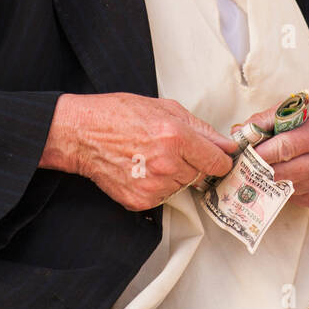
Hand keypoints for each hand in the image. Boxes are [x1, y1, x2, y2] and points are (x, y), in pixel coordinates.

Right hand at [39, 92, 237, 211]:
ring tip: (151, 157)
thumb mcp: (164, 107)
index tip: (216, 157)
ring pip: (182, 187)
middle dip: (190, 163)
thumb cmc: (118, 115)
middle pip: (199, 175)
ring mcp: (153, 185)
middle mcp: (167, 164)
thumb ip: (200, 128)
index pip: (217, 162)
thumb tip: (226, 145)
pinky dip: (157, 186)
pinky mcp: (140, 200)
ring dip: (174, 175)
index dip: (219, 159)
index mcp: (176, 137)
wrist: (81, 134)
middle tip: (168, 149)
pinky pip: (163, 197)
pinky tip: (141, 169)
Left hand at [247, 99, 308, 209]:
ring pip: (283, 184)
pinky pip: (292, 194)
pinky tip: (285, 172)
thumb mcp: (307, 108)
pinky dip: (283, 184)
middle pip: (281, 171)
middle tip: (243, 161)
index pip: (285, 147)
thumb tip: (241, 131)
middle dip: (258, 166)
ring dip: (267, 177)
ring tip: (260, 164)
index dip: (260, 152)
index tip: (244, 151)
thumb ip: (272, 117)